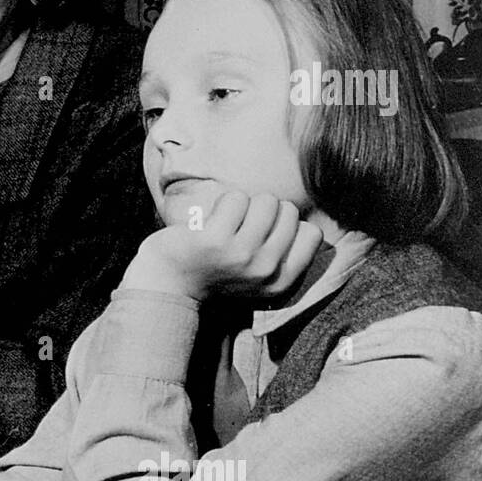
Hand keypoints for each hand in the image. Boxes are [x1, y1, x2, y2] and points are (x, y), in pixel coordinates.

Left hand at [120, 191, 323, 302]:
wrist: (169, 282)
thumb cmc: (216, 270)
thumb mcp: (258, 276)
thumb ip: (285, 254)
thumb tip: (308, 221)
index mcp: (280, 282)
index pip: (312, 233)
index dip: (289, 225)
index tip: (265, 234)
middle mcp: (265, 271)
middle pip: (289, 211)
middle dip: (266, 210)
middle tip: (241, 227)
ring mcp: (240, 255)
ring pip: (266, 201)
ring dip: (246, 204)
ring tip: (227, 223)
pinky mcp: (214, 240)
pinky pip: (236, 198)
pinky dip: (223, 202)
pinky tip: (210, 221)